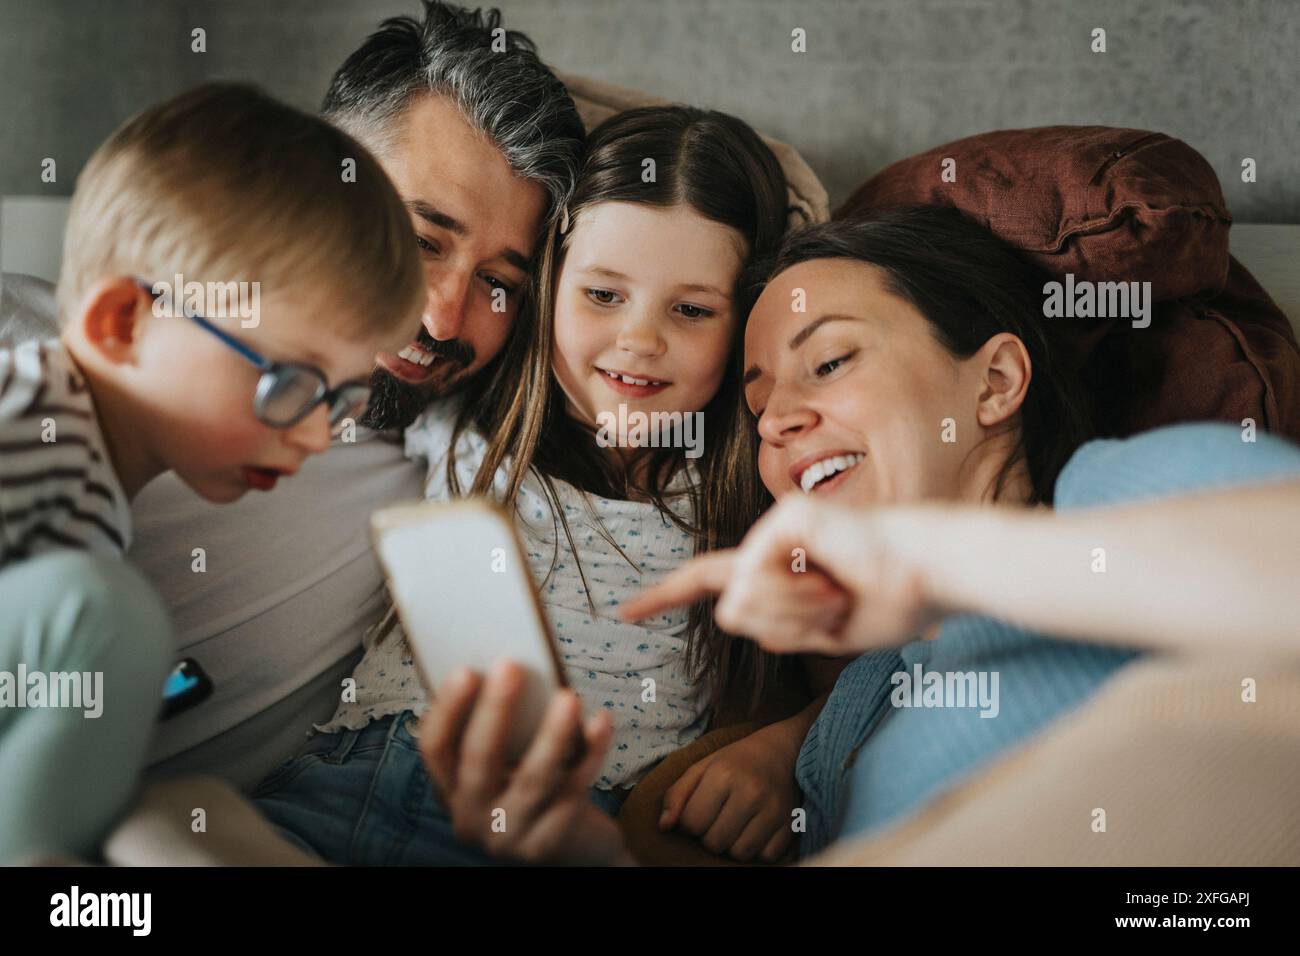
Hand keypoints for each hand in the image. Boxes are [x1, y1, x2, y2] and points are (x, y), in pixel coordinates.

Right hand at [418, 660, 635, 864]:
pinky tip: (602, 722)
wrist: (570, 845)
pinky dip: (592, 754)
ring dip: (552, 734)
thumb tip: (516, 669)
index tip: (466, 669)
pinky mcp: (546, 844)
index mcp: (450, 786)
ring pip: (532, 780)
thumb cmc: (533, 784)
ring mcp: (507, 835)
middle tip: (512, 666)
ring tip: (568, 698)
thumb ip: (504, 727)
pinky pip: (573, 791)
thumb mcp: (506, 762)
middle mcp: (469, 815)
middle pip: (478, 759)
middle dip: (496, 710)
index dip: (447, 708)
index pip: (436, 747)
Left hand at [622, 494, 943, 653]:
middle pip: (733, 612)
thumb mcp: (828, 634)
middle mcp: (771, 545)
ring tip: (838, 593)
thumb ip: (783, 628)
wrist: (927, 578)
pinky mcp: (786, 518)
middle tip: (834, 612)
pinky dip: (798, 597)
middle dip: (782, 629)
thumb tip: (744, 622)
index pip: (709, 583)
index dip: (666, 597)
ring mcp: (777, 527)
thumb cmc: (891, 603)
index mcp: (779, 572)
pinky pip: (759, 580)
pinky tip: (833, 580)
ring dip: (795, 616)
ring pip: (742, 604)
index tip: (626, 612)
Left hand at [661, 720, 804, 862]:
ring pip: (739, 854)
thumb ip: (678, 794)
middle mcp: (750, 792)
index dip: (690, 822)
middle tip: (719, 817)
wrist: (785, 750)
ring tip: (736, 825)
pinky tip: (756, 829)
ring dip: (732, 845)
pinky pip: (766, 856)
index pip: (691, 823)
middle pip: (714, 842)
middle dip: (710, 835)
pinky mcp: (791, 824)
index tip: (700, 810)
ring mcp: (774, 810)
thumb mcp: (704, 766)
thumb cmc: (738, 760)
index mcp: (723, 774)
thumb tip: (664, 826)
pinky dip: (758, 849)